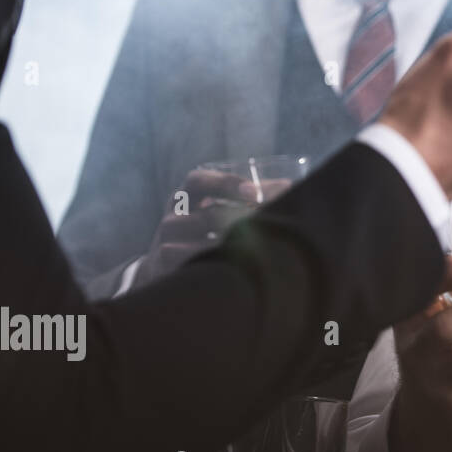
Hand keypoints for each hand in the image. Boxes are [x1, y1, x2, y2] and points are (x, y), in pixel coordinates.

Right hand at [137, 167, 274, 284]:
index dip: (227, 184)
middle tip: (276, 221)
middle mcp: (173, 217)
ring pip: (208, 243)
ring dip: (240, 244)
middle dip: (247, 218)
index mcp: (184, 196)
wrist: (161, 270)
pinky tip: (246, 265)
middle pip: (212, 214)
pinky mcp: (169, 268)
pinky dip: (224, 264)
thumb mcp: (211, 208)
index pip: (200, 181)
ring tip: (268, 245)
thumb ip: (246, 196)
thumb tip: (290, 186)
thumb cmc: (200, 232)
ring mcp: (167, 243)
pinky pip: (200, 265)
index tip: (254, 192)